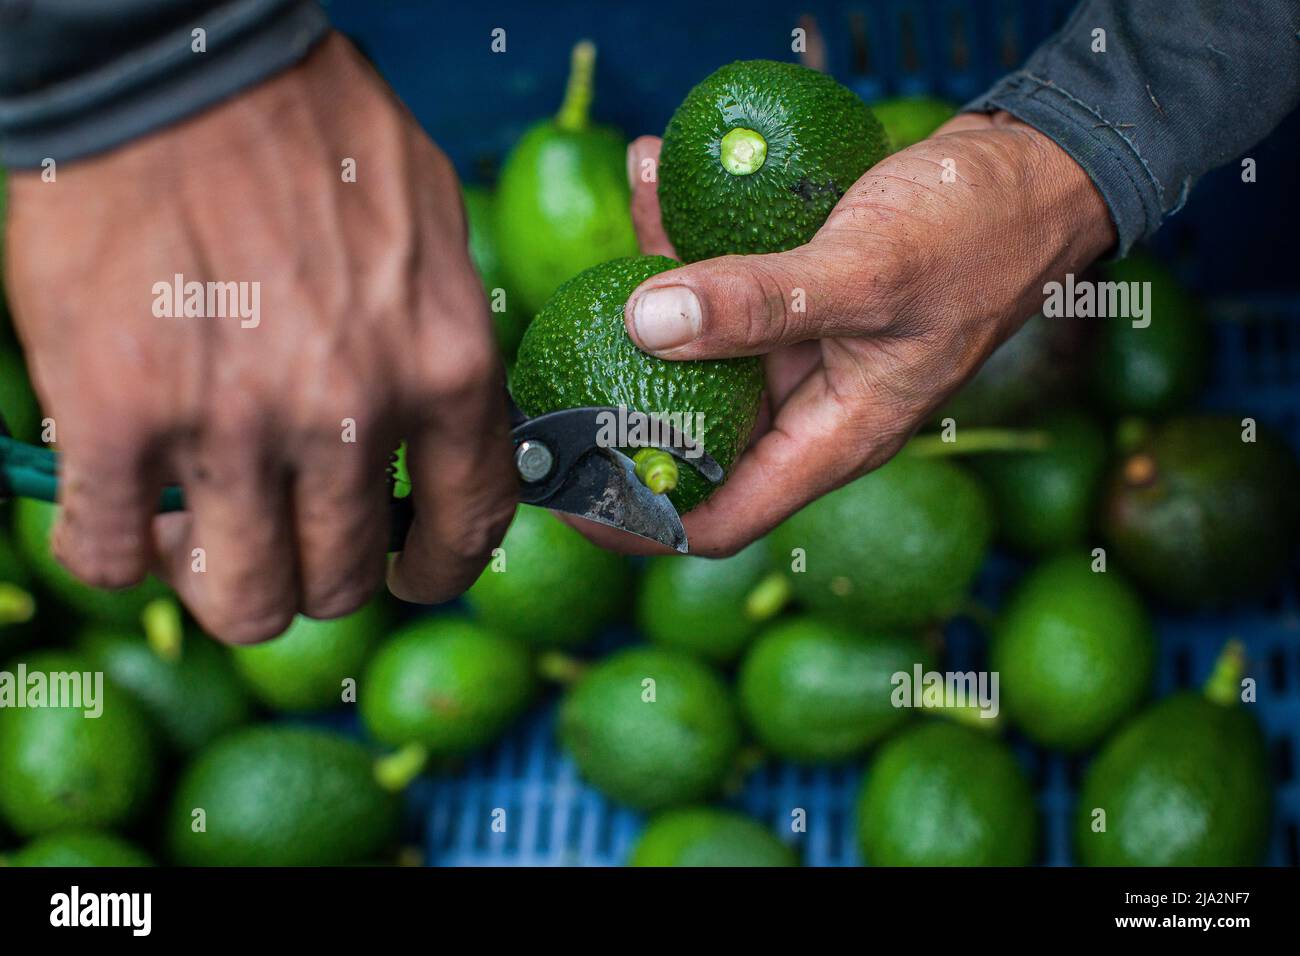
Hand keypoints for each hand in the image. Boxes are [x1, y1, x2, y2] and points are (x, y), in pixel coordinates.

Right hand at [4, 34, 514, 640]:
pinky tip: (118, 504)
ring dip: (222, 580)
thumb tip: (443, 431)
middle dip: (315, 575)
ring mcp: (232, 424)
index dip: (434, 570)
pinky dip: (114, 549)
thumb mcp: (432, 232)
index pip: (466, 530)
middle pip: (343, 583)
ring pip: (243, 598)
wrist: (177, 57)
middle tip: (280, 532)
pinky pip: (107, 555)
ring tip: (196, 529)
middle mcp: (351, 413)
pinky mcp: (115, 416)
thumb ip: (443, 347)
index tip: (407, 570)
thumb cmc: (312, 127)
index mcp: (443, 369)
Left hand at [610, 111, 1114, 555]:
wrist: (1037, 176)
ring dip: (652, 283)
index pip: (718, 518)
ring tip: (628, 198)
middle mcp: (808, 407)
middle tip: (554, 345)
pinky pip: (725, 281)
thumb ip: (759, 303)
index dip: (637, 519)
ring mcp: (800, 352)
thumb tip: (642, 325)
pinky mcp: (797, 300)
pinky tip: (656, 169)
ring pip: (699, 342)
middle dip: (621, 388)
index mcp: (834, 439)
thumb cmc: (980, 235)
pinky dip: (687, 235)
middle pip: (690, 428)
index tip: (563, 490)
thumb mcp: (867, 273)